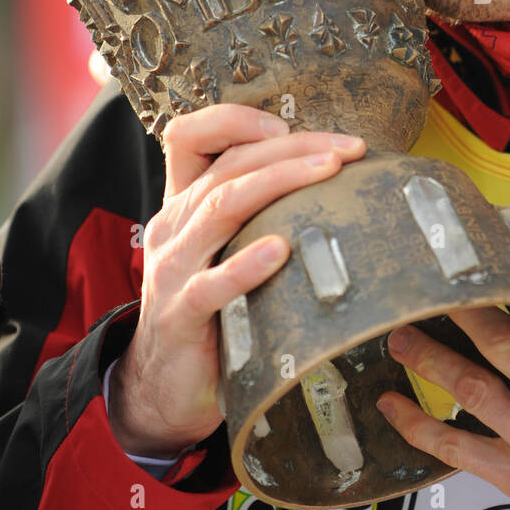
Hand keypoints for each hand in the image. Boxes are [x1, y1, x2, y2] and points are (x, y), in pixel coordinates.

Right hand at [108, 106, 365, 457]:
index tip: (289, 125)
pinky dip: (246, 265)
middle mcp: (174, 226)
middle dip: (291, 147)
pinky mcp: (181, 314)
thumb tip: (327, 178)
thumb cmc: (209, 312)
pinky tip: (279, 251)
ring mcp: (173, 268)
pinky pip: (211, 284)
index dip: (237, 120)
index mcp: (183, 204)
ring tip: (326, 172)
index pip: (191, 135)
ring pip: (222, 206)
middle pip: (229, 165)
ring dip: (279, 182)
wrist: (163, 389)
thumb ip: (254, 216)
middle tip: (346, 148)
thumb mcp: (222, 251)